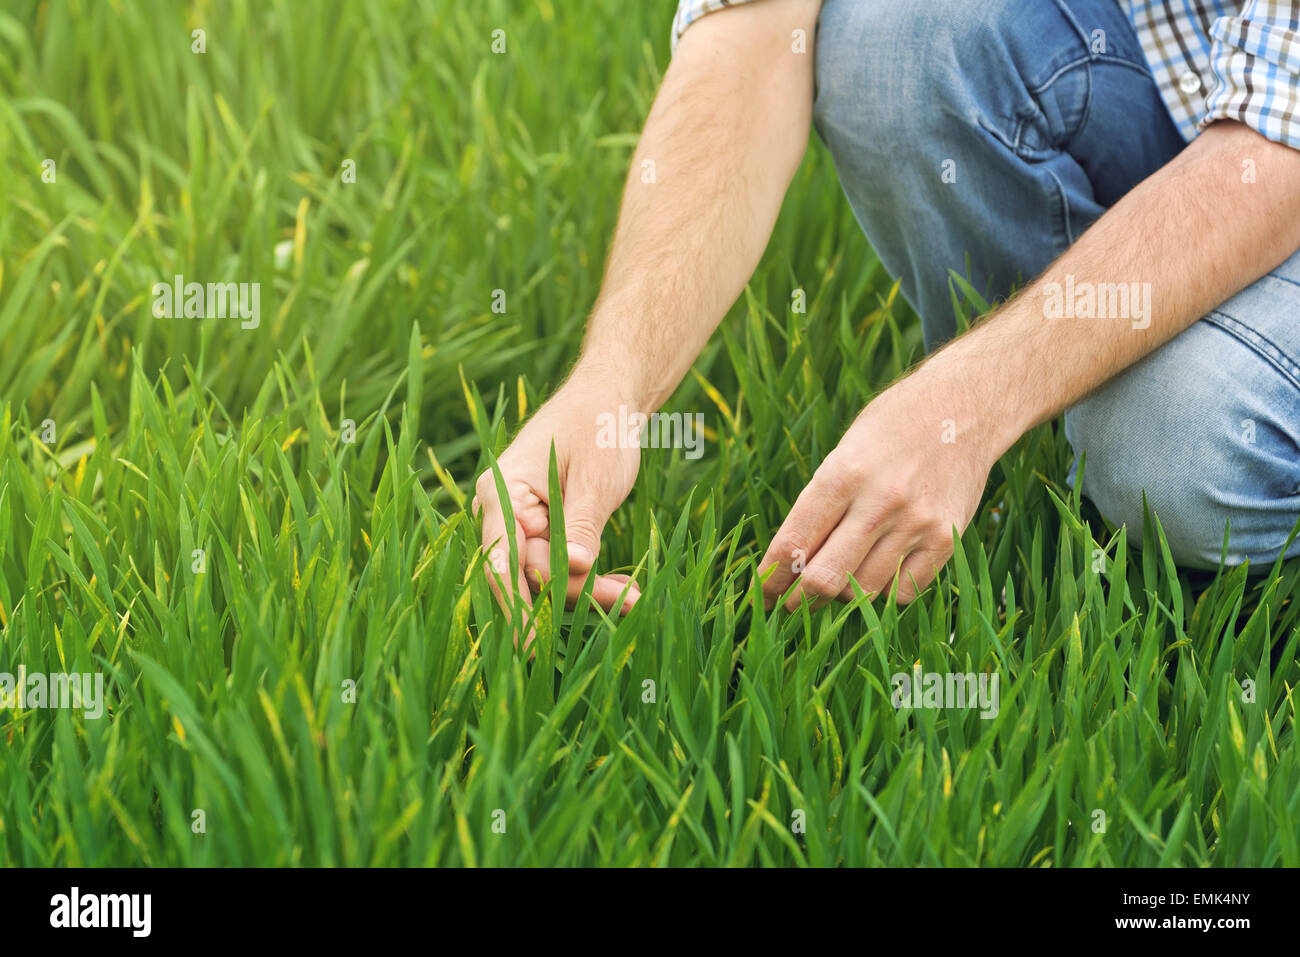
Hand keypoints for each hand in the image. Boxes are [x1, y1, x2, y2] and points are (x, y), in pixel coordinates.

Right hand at [473, 374, 641, 646]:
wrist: (608, 399)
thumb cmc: (599, 426)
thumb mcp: (595, 478)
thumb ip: (580, 526)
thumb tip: (573, 570)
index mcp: (501, 492)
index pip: (499, 559)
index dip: (515, 605)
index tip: (530, 643)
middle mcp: (501, 511)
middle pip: (527, 573)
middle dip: (572, 591)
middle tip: (626, 599)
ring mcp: (520, 523)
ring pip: (547, 574)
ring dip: (588, 587)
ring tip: (635, 594)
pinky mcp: (543, 531)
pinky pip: (561, 564)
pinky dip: (590, 576)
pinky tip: (624, 587)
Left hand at [758, 369, 999, 607]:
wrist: (965, 408)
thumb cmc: (891, 427)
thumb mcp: (844, 450)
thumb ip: (821, 504)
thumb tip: (792, 563)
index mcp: (843, 473)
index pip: (794, 542)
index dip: (772, 576)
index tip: (763, 591)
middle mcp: (880, 501)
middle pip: (825, 576)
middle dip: (800, 600)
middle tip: (792, 606)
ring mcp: (917, 523)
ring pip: (863, 590)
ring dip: (842, 596)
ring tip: (835, 586)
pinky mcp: (946, 539)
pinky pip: (903, 591)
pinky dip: (882, 593)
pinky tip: (875, 577)